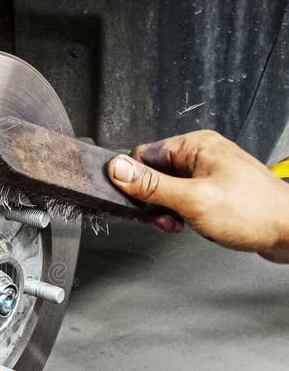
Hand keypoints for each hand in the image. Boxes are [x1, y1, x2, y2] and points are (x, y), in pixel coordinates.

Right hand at [107, 129, 288, 261]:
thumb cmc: (253, 212)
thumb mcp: (192, 199)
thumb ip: (152, 185)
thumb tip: (117, 168)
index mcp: (194, 146)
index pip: (143, 156)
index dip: (136, 183)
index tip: (141, 205)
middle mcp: (201, 154)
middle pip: (155, 174)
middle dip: (155, 202)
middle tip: (166, 219)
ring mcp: (209, 172)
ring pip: (169, 190)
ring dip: (169, 211)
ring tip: (182, 224)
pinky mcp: (216, 190)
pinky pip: (186, 199)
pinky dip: (184, 214)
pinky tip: (193, 224)